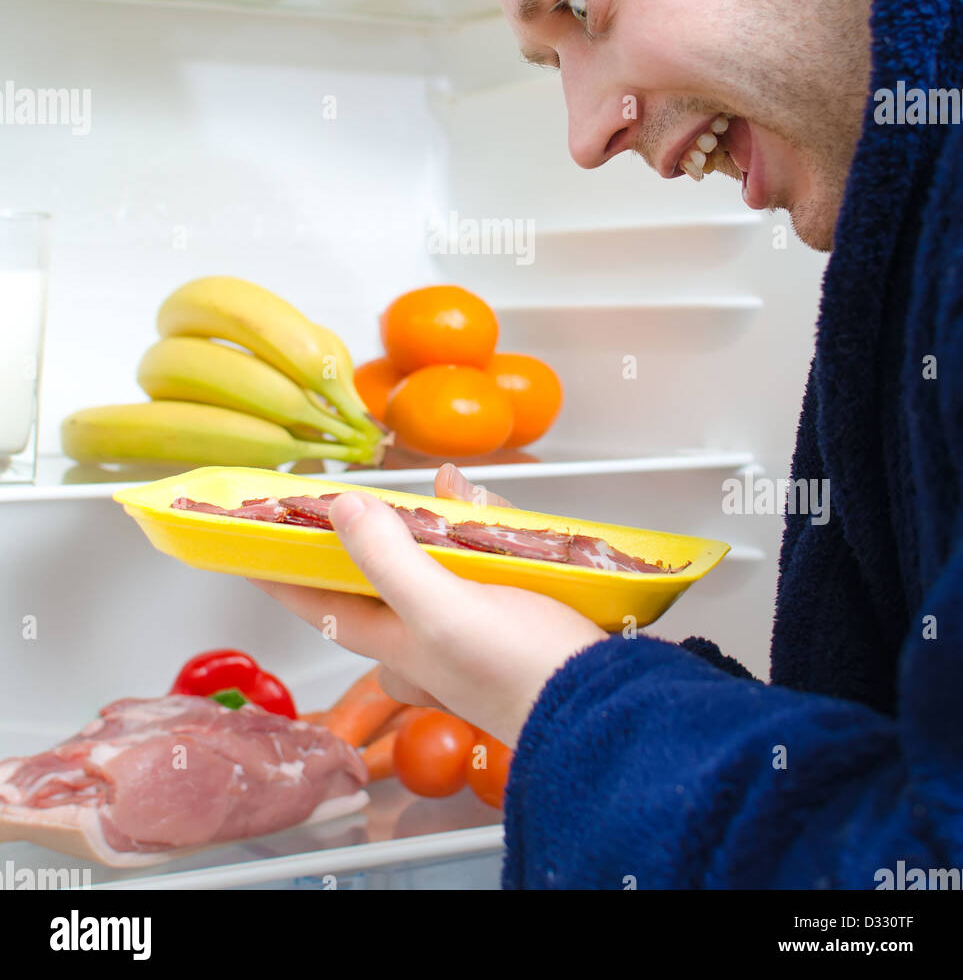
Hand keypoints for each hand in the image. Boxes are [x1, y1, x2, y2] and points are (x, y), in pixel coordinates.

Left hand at [250, 463, 607, 747]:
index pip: (316, 602)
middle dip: (368, 527)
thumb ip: (390, 560)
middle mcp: (420, 639)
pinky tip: (484, 506)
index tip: (244, 541)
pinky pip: (474, 564)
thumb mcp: (442, 610)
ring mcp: (463, 629)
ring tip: (443, 489)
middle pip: (374, 574)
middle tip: (358, 491)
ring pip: (428, 562)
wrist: (597, 706)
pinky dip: (476, 530)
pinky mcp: (504, 618)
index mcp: (392, 643)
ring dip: (430, 521)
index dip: (278, 569)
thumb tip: (342, 509)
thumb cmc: (518, 670)